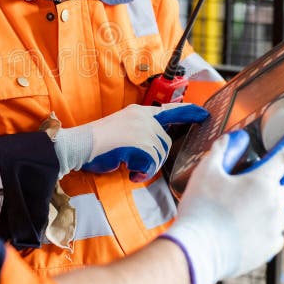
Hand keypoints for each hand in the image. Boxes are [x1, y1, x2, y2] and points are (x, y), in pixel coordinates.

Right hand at [52, 103, 208, 178]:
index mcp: (140, 113)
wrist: (79, 145)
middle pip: (166, 143)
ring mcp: (143, 130)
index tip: (204, 114)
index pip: (170, 110)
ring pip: (160, 155)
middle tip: (137, 165)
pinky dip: (141, 172)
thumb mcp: (122, 129)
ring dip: (146, 167)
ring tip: (129, 168)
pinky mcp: (140, 144)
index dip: (189, 113)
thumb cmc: (97, 143)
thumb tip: (154, 149)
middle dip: (156, 158)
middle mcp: (144, 118)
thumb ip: (140, 132)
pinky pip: (151, 164)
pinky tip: (129, 172)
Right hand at [161, 131, 283, 283]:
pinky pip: (277, 234)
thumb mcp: (206, 172)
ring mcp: (274, 229)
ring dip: (278, 203)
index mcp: (262, 183)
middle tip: (268, 177)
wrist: (199, 250)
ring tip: (258, 203)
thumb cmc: (201, 209)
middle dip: (283, 178)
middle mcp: (274, 205)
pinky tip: (253, 226)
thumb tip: (235, 138)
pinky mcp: (268, 250)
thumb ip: (223, 150)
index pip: (283, 158)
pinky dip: (270, 227)